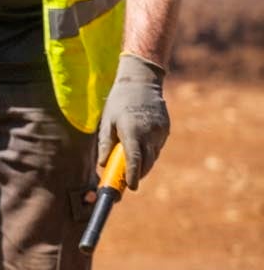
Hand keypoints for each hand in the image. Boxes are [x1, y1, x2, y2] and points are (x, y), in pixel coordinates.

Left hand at [98, 53, 168, 189]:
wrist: (141, 81)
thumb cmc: (118, 101)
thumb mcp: (106, 121)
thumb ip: (105, 144)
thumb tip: (104, 164)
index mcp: (132, 131)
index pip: (134, 160)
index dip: (132, 176)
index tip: (130, 188)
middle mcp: (149, 133)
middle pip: (147, 163)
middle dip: (138, 174)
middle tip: (127, 181)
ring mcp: (160, 131)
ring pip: (153, 156)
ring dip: (144, 164)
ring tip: (132, 165)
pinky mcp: (166, 129)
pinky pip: (157, 147)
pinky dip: (149, 152)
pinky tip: (141, 148)